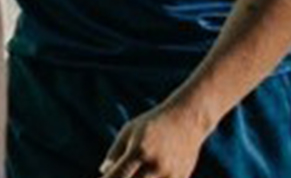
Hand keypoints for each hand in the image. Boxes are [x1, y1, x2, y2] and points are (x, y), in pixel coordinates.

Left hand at [99, 99, 213, 177]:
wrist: (187, 119)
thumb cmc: (153, 124)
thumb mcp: (129, 130)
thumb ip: (115, 152)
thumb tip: (103, 171)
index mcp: (139, 151)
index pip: (118, 176)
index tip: (105, 177)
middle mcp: (154, 165)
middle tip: (123, 172)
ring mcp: (170, 174)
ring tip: (140, 168)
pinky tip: (152, 171)